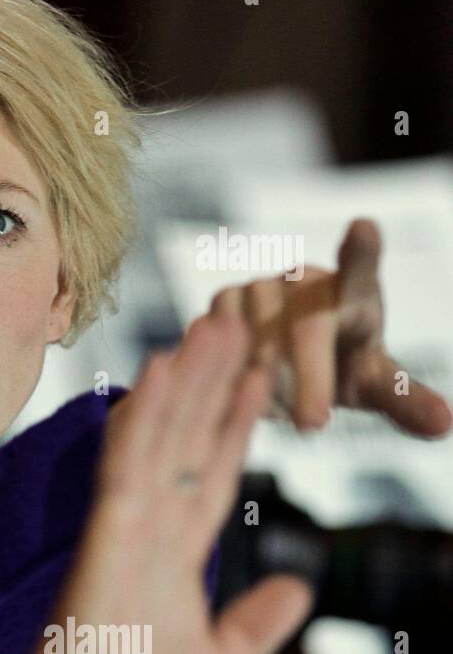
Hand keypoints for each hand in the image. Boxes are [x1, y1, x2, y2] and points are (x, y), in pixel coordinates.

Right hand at [0, 313, 312, 653]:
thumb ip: (256, 623)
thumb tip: (297, 586)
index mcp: (180, 553)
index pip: (216, 472)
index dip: (238, 423)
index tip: (258, 377)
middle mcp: (157, 524)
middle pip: (194, 437)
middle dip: (216, 380)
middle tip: (235, 322)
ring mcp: (131, 521)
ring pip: (165, 433)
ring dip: (189, 378)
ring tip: (212, 323)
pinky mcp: (110, 528)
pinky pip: (132, 459)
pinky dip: (146, 413)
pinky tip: (162, 369)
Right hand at [206, 217, 451, 435]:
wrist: (281, 363)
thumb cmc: (340, 368)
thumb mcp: (374, 387)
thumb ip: (405, 402)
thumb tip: (444, 423)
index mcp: (354, 291)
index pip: (362, 268)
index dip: (361, 250)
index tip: (363, 229)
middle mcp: (307, 278)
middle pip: (308, 329)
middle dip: (312, 379)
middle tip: (314, 424)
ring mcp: (261, 284)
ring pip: (261, 343)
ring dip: (272, 386)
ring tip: (285, 405)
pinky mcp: (223, 298)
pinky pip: (225, 346)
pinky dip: (238, 376)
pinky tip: (251, 388)